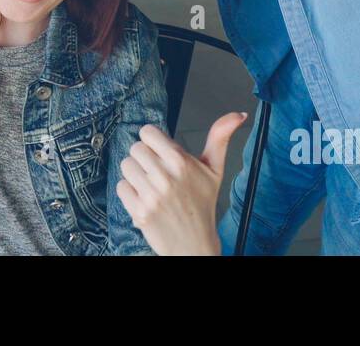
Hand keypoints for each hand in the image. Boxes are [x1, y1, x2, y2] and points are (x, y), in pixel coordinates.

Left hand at [117, 112, 247, 254]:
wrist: (194, 244)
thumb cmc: (203, 205)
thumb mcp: (215, 170)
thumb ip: (220, 137)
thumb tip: (238, 115)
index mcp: (181, 162)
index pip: (147, 132)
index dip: (153, 142)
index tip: (160, 152)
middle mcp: (165, 176)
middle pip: (135, 148)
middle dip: (144, 158)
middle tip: (157, 172)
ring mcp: (151, 195)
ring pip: (125, 166)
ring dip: (135, 175)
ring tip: (151, 186)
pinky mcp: (139, 210)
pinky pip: (121, 187)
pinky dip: (129, 193)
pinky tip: (145, 199)